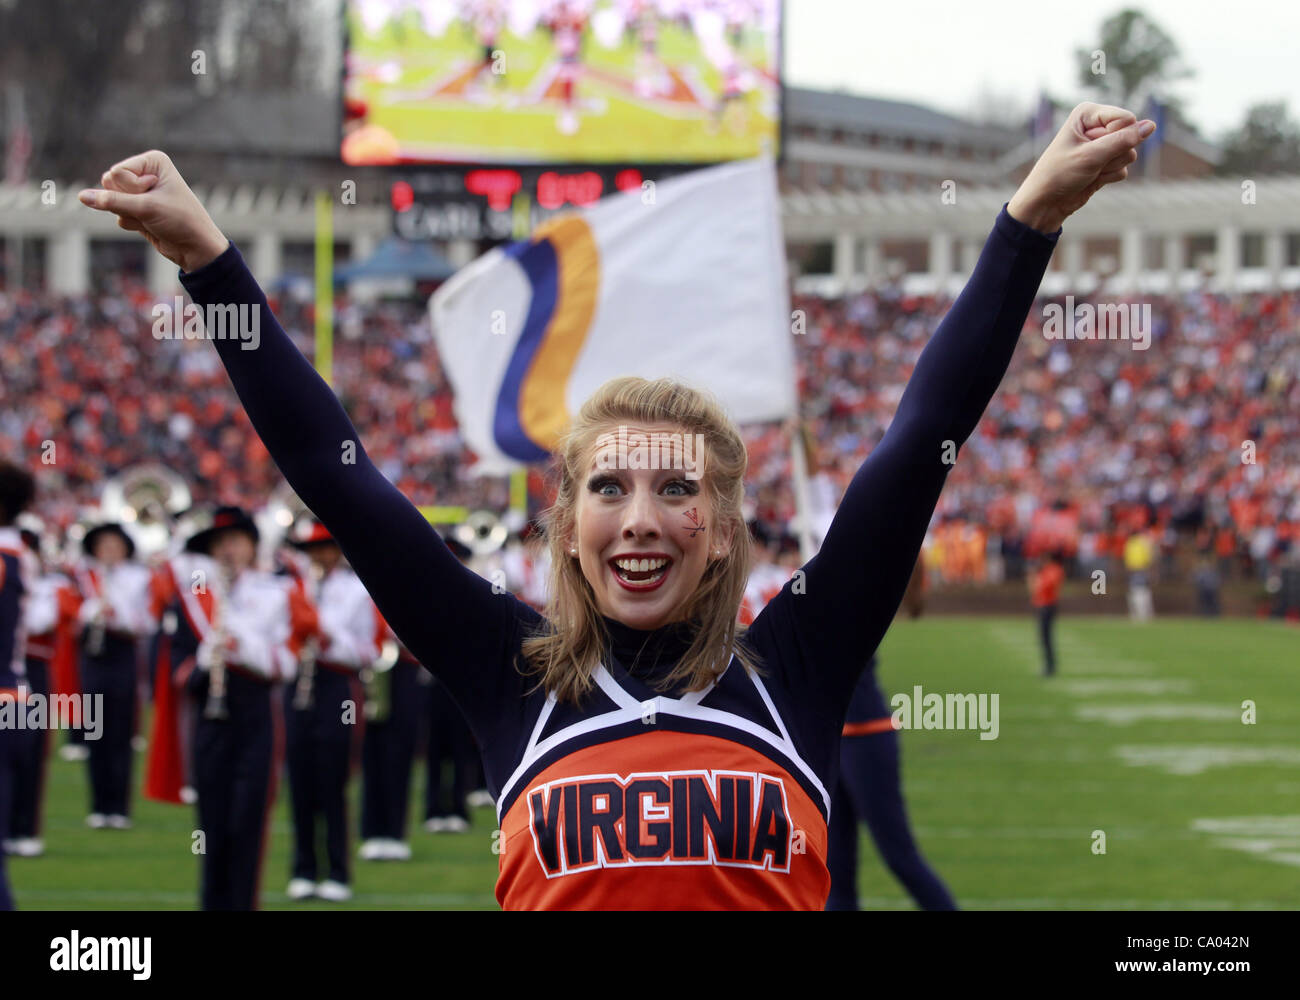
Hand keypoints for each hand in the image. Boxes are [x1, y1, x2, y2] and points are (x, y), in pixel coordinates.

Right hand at [77, 150, 228, 273]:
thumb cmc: (179, 220)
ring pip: (110, 199)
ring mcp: (139, 191)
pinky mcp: (136, 208)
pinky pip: (117, 214)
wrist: (195, 247)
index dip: (132, 189)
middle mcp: (145, 172)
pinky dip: (132, 223)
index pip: (117, 172)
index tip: (156, 196)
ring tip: (152, 217)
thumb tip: (82, 196)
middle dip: (127, 201)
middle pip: (109, 183)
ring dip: (129, 214)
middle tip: (152, 208)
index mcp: (152, 161)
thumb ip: (110, 201)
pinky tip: (151, 226)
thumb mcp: (145, 208)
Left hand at [1008, 103, 1155, 233]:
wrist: (1046, 203)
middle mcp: (1097, 125)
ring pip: (1129, 153)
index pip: (1126, 118)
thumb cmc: (1059, 174)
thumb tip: (1152, 126)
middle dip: (1112, 154)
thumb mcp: (1091, 156)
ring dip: (1110, 167)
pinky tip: (1091, 179)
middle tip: (1088, 163)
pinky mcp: (1106, 162)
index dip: (1114, 138)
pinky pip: (1124, 168)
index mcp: (1088, 113)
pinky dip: (1109, 177)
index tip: (1089, 148)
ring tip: (1088, 171)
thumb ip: (1123, 140)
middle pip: (1130, 136)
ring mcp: (1103, 144)